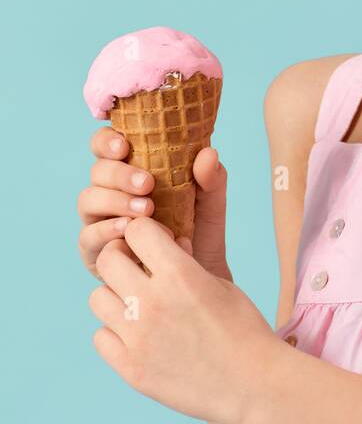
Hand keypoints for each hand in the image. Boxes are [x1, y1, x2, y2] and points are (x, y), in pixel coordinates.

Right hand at [78, 128, 232, 281]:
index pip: (107, 148)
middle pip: (97, 171)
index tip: (125, 145)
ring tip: (146, 209)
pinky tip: (128, 229)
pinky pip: (88, 237)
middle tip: (147, 183)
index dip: (108, 141)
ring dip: (114, 200)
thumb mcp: (211, 205)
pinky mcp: (95, 253)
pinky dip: (107, 230)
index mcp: (130, 174)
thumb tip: (207, 153)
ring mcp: (99, 223)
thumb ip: (212, 179)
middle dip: (119, 174)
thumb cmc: (199, 237)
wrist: (198, 282)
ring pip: (87, 200)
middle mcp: (110, 195)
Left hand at [88, 216, 279, 423]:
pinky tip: (138, 337)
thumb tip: (169, 243)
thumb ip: (187, 263)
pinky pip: (101, 337)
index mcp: (180, 275)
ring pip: (97, 299)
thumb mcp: (222, 286)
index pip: (136, 231)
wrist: (254, 385)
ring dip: (116, 298)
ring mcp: (138, 337)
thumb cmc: (244, 331)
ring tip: (137, 308)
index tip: (152, 244)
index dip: (143, 233)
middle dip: (121, 259)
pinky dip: (115, 334)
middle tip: (135, 271)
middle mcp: (152, 302)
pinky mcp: (131, 369)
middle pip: (107, 260)